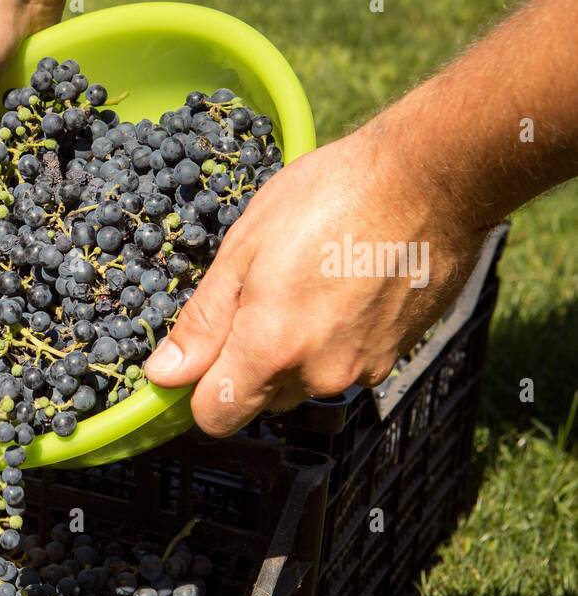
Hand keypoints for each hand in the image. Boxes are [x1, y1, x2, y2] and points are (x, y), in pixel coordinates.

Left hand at [142, 125, 489, 436]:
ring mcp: (363, 369)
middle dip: (247, 363)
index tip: (199, 356)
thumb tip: (164, 374)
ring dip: (293, 352)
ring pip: (303, 382)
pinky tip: (344, 288)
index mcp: (270, 350)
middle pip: (258, 401)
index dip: (198, 391)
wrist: (431, 179)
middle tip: (261, 296)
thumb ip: (202, 322)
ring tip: (309, 284)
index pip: (215, 416)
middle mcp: (318, 375)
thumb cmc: (329, 198)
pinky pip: (344, 364)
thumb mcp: (244, 249)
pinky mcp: (396, 356)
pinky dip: (334, 340)